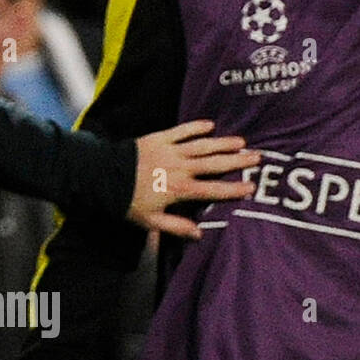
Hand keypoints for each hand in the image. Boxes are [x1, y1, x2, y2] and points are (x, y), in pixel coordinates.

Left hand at [130, 120, 258, 238]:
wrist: (102, 176)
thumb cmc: (126, 201)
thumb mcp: (150, 221)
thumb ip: (176, 227)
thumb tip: (200, 235)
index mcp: (179, 189)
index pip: (213, 189)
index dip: (233, 189)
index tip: (251, 187)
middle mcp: (179, 168)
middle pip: (214, 163)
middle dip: (236, 161)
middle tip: (257, 157)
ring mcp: (170, 151)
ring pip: (202, 145)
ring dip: (222, 143)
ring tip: (241, 141)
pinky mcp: (158, 139)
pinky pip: (181, 131)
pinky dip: (195, 126)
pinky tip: (210, 124)